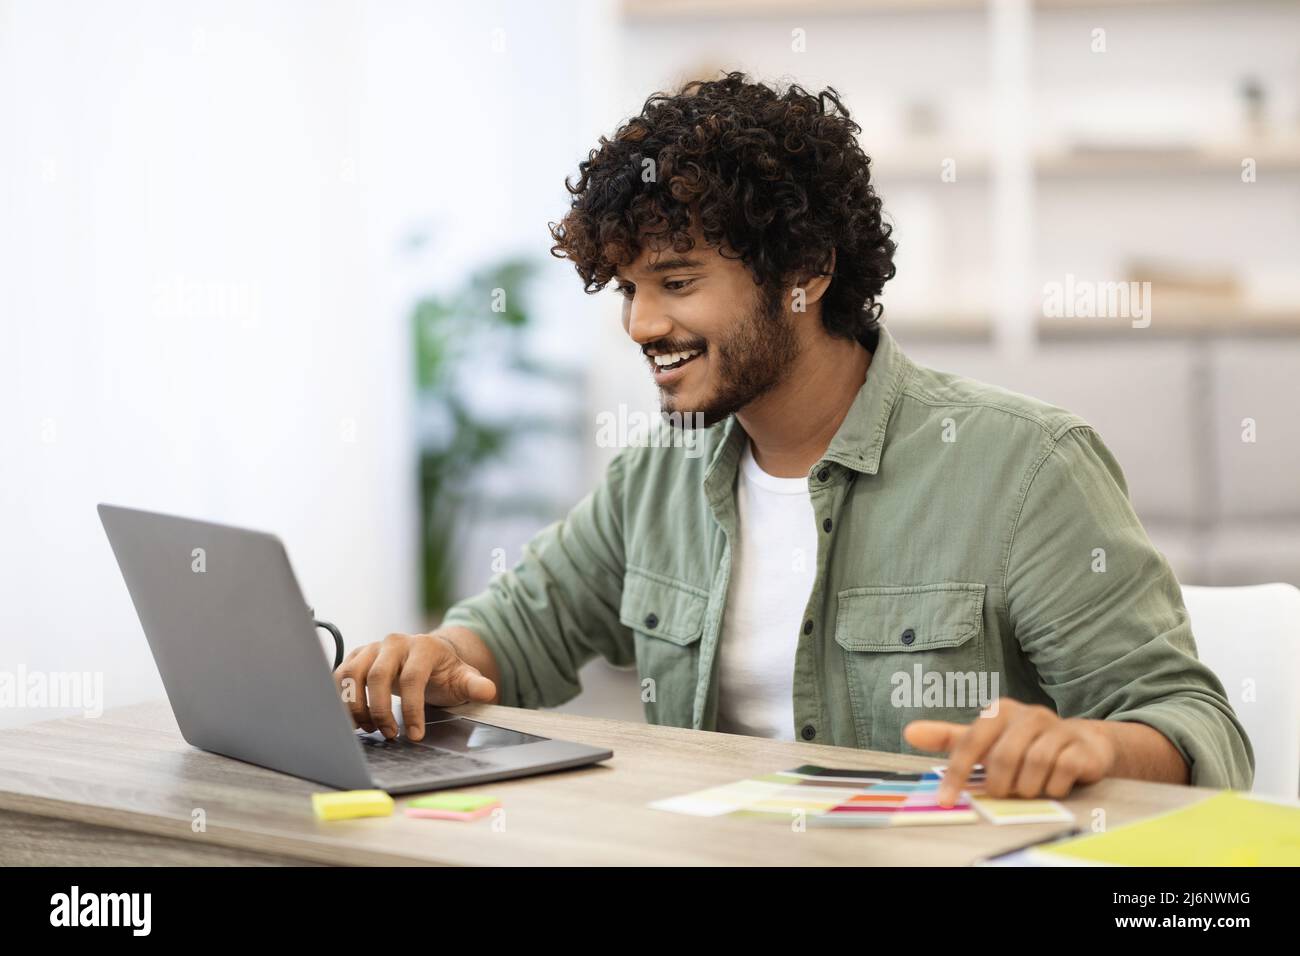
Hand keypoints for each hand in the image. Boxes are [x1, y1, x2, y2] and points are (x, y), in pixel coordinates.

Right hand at [333, 632, 496, 741]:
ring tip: (370, 729)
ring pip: (353, 674)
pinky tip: (355, 719)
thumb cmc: (444, 672)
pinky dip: (342, 698)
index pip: (412, 678)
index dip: (411, 709)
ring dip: (357, 706)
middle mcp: (395, 643)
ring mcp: (373, 648)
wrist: (427, 657)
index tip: (415, 734)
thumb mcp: (463, 678)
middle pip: (377, 675)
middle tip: (389, 734)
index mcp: (423, 647)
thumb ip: (474, 684)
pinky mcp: (357, 657)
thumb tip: (487, 691)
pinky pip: (341, 675)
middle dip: (380, 710)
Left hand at [903, 698, 1115, 805]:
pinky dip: (1053, 786)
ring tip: (1028, 789)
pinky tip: (1052, 785)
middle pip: (1003, 758)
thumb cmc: (1023, 743)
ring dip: (1028, 787)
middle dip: (1000, 785)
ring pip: (1034, 765)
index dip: (956, 773)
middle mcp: (1028, 714)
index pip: (970, 742)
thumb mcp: (985, 740)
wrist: (1082, 743)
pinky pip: (1062, 771)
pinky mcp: (1080, 745)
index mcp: (999, 712)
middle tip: (1003, 793)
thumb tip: (909, 732)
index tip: (946, 801)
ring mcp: (1057, 727)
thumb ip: (949, 738)